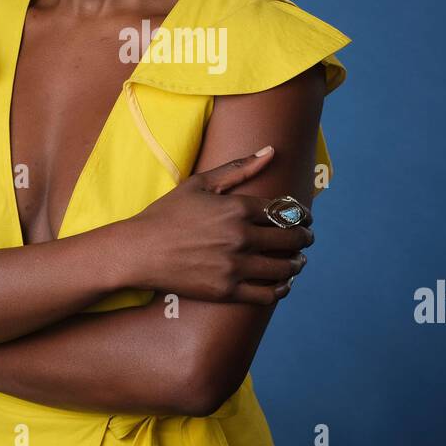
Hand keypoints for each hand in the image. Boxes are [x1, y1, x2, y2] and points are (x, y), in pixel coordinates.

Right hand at [121, 146, 311, 304]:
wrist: (139, 251)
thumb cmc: (167, 214)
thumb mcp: (201, 184)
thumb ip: (239, 168)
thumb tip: (271, 151)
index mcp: (237, 208)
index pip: (285, 211)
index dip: (301, 214)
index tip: (305, 217)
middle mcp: (240, 237)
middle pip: (290, 239)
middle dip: (305, 238)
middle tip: (306, 239)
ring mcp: (234, 265)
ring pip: (283, 268)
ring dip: (296, 264)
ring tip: (297, 262)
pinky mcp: (226, 290)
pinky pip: (266, 294)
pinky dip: (280, 289)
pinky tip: (281, 284)